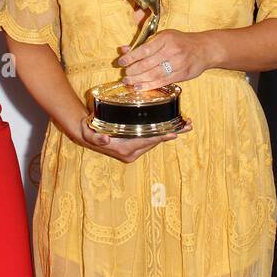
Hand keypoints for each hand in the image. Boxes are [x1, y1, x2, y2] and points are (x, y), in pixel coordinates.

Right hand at [77, 115, 191, 163]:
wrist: (88, 134)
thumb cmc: (89, 132)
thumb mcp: (90, 135)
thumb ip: (96, 139)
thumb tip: (105, 140)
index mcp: (125, 150)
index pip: (146, 142)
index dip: (159, 138)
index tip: (173, 133)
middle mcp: (133, 152)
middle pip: (156, 141)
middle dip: (172, 133)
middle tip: (188, 125)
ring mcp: (136, 149)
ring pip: (156, 140)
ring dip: (171, 132)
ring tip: (186, 124)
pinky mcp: (137, 144)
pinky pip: (153, 138)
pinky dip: (164, 132)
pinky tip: (175, 125)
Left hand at [116, 29, 214, 91]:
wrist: (205, 49)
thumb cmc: (182, 42)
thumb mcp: (164, 36)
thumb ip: (144, 43)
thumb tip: (124, 49)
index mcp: (165, 38)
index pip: (144, 49)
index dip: (130, 57)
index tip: (121, 62)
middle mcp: (172, 50)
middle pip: (147, 63)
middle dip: (133, 70)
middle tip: (125, 75)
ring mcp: (178, 63)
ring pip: (154, 74)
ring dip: (139, 79)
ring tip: (129, 82)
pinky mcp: (182, 74)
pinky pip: (162, 81)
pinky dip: (149, 85)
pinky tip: (140, 87)